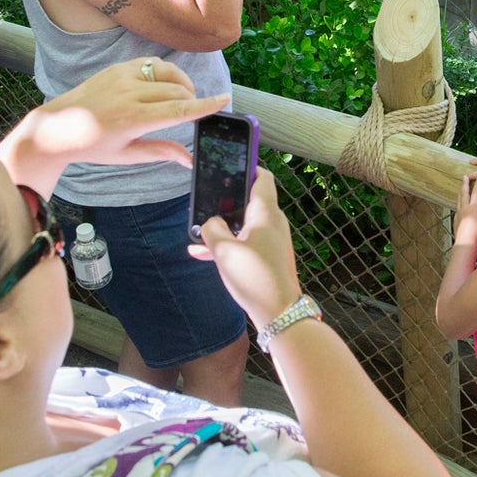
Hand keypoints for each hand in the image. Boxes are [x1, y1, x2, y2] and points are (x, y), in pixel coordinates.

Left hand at [34, 58, 227, 166]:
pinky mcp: (117, 67)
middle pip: (178, 91)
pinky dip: (165, 73)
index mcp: (132, 119)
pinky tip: (162, 87)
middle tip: (195, 112)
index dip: (206, 105)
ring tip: (180, 99)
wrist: (56, 128)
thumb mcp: (128, 155)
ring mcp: (122, 76)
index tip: (225, 99)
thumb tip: (190, 160)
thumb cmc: (92, 146)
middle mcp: (128, 93)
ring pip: (169, 73)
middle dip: (193, 100)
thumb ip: (163, 152)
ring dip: (182, 85)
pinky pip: (153, 64)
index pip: (179, 109)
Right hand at [194, 168, 301, 325]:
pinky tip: (200, 252)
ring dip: (222, 224)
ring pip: (243, 223)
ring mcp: (271, 240)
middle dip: (226, 198)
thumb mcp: (224, 251)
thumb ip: (212, 229)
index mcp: (266, 212)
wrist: (279, 313)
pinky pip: (244, 242)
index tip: (230, 162)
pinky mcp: (267, 256)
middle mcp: (272, 222)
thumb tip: (211, 223)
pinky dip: (227, 243)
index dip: (248, 166)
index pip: (262, 177)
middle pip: (249, 200)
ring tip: (197, 228)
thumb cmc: (256, 278)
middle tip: (205, 196)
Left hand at [454, 174, 476, 247]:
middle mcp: (465, 207)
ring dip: (461, 191)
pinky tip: (460, 203)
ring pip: (459, 198)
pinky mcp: (456, 218)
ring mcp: (459, 212)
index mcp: (474, 206)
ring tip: (462, 187)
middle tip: (465, 177)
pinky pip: (458, 206)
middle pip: (464, 192)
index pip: (476, 192)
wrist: (466, 243)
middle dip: (465, 184)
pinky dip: (459, 200)